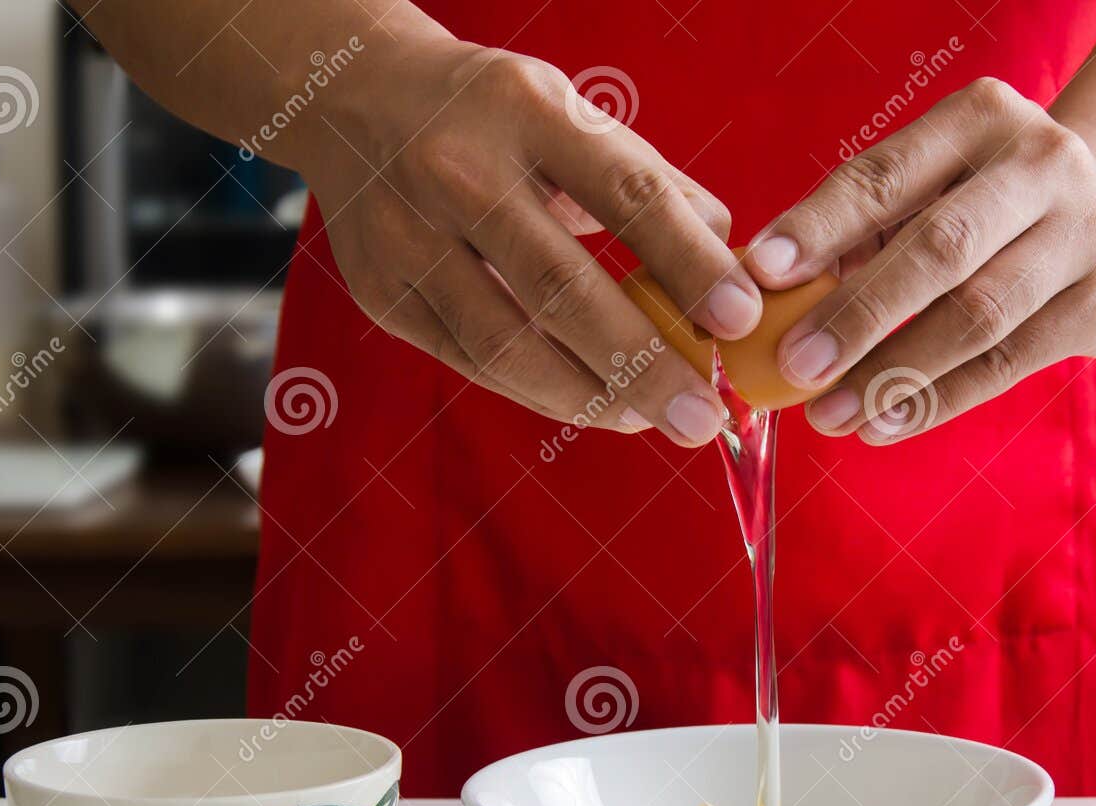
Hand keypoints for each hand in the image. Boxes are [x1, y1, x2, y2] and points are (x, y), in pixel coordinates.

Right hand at [301, 40, 761, 445]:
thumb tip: (729, 272)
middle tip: (700, 416)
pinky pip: (472, 363)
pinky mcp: (382, 294)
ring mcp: (408, 238)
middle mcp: (457, 171)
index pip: (627, 193)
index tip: (741, 320)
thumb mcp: (570, 115)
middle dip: (642, 364)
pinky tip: (591, 404)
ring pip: (508, 344)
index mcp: (525, 109)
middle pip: (562, 288)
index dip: (689, 262)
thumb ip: (652, 185)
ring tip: (649, 420)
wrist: (354, 96)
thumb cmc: (494, 116)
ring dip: (590, 397)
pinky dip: (539, 392)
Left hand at [744, 77, 1095, 444]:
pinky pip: (1006, 365)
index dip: (821, 227)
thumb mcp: (936, 180)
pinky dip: (937, 400)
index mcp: (983, 118)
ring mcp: (1086, 237)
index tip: (762, 273)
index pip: (887, 176)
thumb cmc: (992, 197)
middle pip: (939, 250)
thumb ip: (863, 225)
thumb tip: (772, 290)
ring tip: (830, 414)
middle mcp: (1045, 167)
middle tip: (794, 366)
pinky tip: (883, 423)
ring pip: (977, 318)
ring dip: (894, 373)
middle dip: (858, 314)